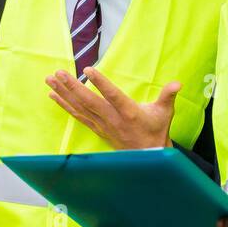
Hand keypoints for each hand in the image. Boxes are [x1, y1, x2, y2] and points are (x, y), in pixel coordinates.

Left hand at [44, 66, 177, 149]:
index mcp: (128, 112)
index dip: (100, 83)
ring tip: (50, 80)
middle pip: (89, 101)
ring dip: (63, 93)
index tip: (87, 70)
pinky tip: (53, 95)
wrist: (147, 157)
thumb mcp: (165, 112)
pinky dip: (65, 105)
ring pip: (80, 108)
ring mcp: (102, 125)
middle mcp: (112, 119)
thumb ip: (168, 95)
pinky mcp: (96, 128)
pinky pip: (78, 115)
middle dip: (72, 87)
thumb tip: (178, 82)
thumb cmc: (156, 130)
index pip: (112, 95)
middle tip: (58, 73)